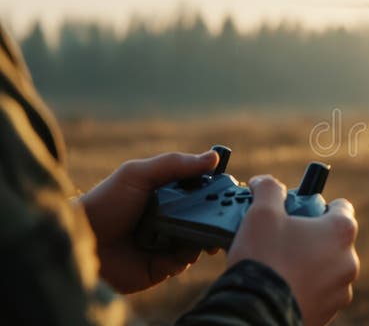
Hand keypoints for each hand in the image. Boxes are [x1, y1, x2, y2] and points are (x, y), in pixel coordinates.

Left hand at [78, 151, 219, 293]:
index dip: (217, 190)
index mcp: (165, 194)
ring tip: (207, 235)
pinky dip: (187, 255)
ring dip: (204, 236)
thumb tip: (213, 158)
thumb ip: (174, 164)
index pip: (199, 190)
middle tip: (229, 216)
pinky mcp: (160, 266)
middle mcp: (168, 217)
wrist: (79, 243)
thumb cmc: (104, 203)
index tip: (233, 190)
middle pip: (203, 215)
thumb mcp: (137, 175)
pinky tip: (181, 251)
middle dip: (217, 216)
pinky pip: (184, 261)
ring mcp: (165, 242)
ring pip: (198, 239)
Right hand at [228, 175, 358, 325]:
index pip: (341, 207)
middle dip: (311, 238)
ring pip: (327, 269)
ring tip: (280, 266)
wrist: (257, 311)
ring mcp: (341, 289)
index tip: (301, 212)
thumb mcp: (261, 213)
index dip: (319, 206)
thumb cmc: (264, 259)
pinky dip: (306, 288)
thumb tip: (265, 183)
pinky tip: (284, 286)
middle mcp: (349, 260)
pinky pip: (320, 294)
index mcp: (340, 231)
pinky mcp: (329, 312)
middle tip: (283, 241)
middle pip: (333, 240)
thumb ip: (269, 190)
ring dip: (310, 265)